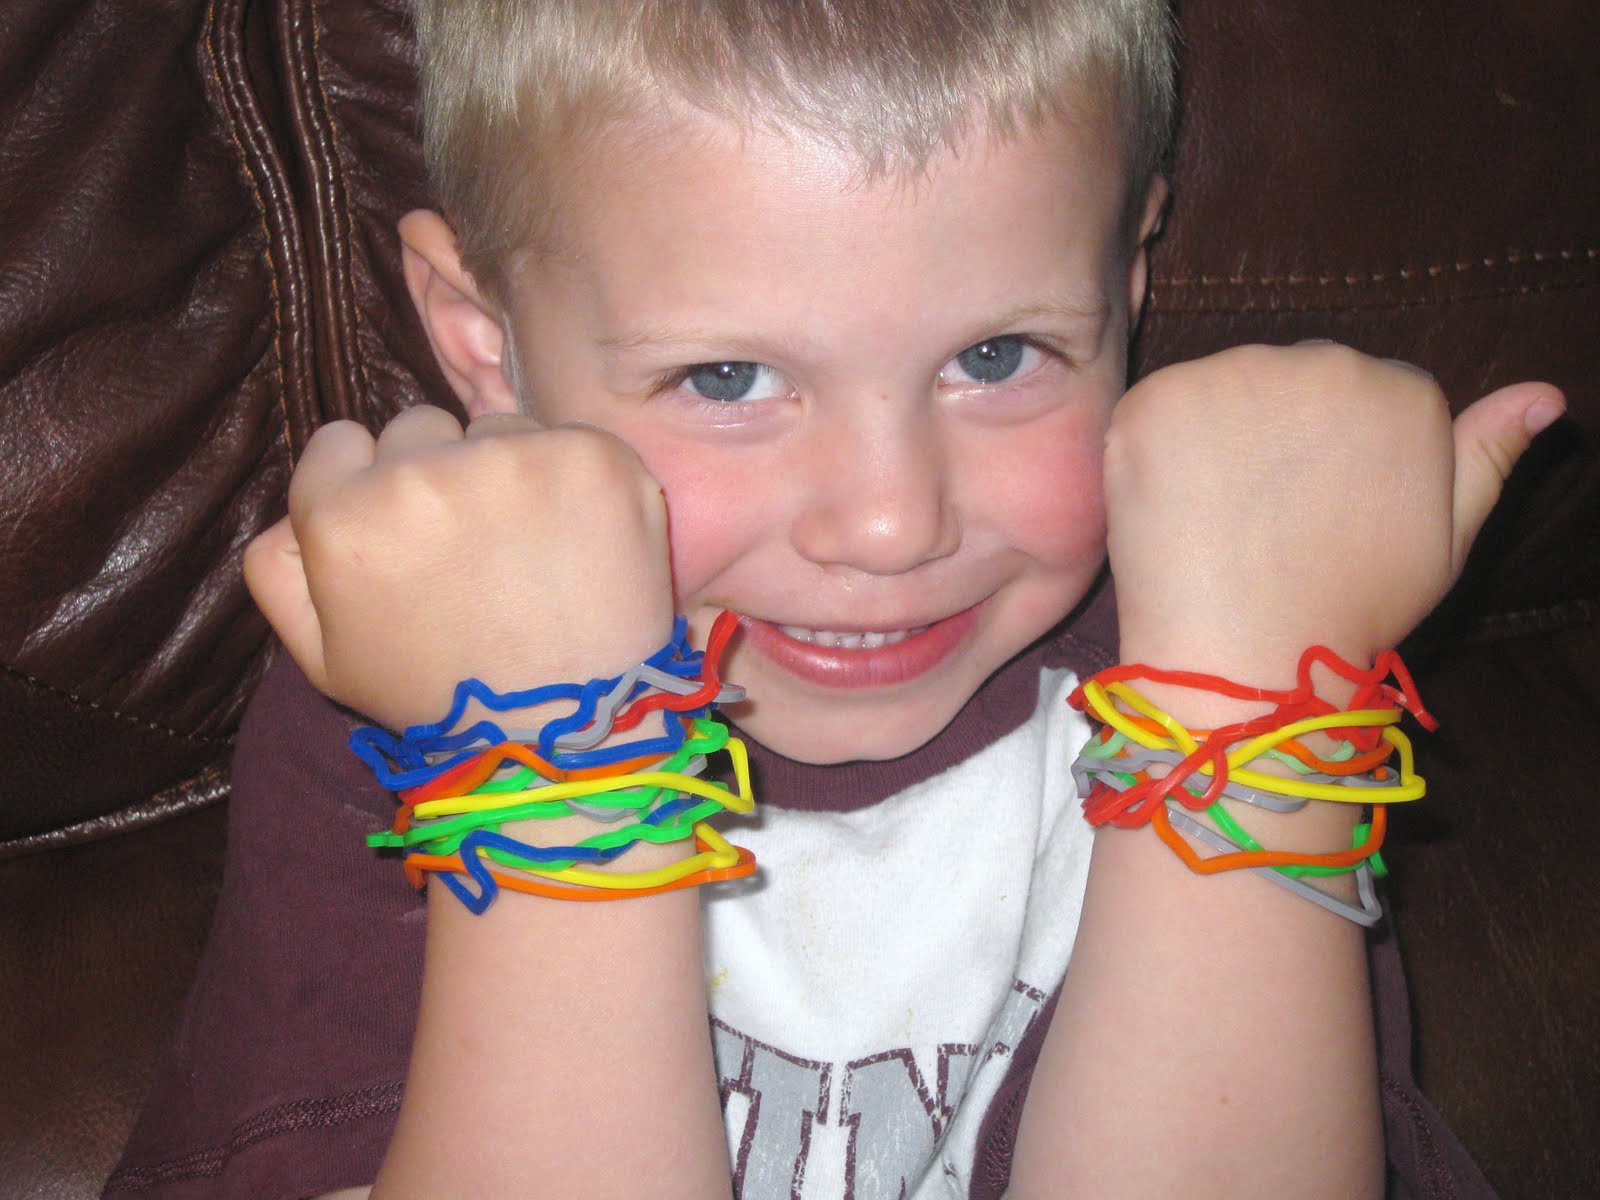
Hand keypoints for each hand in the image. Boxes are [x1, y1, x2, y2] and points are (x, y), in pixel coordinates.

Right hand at [243, 406, 675, 731]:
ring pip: (499, 430)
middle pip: (422, 426)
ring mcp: (513, 460)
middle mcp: (422, 474)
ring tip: (532, 550)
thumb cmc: (443, 700)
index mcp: (344, 515)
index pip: (342, 440)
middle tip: (476, 547)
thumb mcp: (325, 659)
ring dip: (511, 472)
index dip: (374, 481)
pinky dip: (578, 482)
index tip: (410, 529)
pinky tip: (581, 542)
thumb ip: (278, 571)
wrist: (568, 730)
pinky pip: (572, 441)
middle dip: (441, 472)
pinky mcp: (591, 459)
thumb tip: (289, 509)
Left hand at [1105, 343, 1563, 680]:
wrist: (1250, 659)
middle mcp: (1324, 362)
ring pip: (1221, 389)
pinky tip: (1173, 507)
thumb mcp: (1447, 537)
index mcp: (1402, 389)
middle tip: (1263, 518)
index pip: (1357, 389)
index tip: (1315, 509)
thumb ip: (1486, 455)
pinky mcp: (1159, 398)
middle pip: (1288, 378)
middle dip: (1272, 434)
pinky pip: (1155, 408)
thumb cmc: (1351, 607)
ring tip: (1220, 517)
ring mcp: (1235, 376)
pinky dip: (1156, 450)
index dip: (1327, 453)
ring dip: (1212, 437)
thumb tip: (1546, 394)